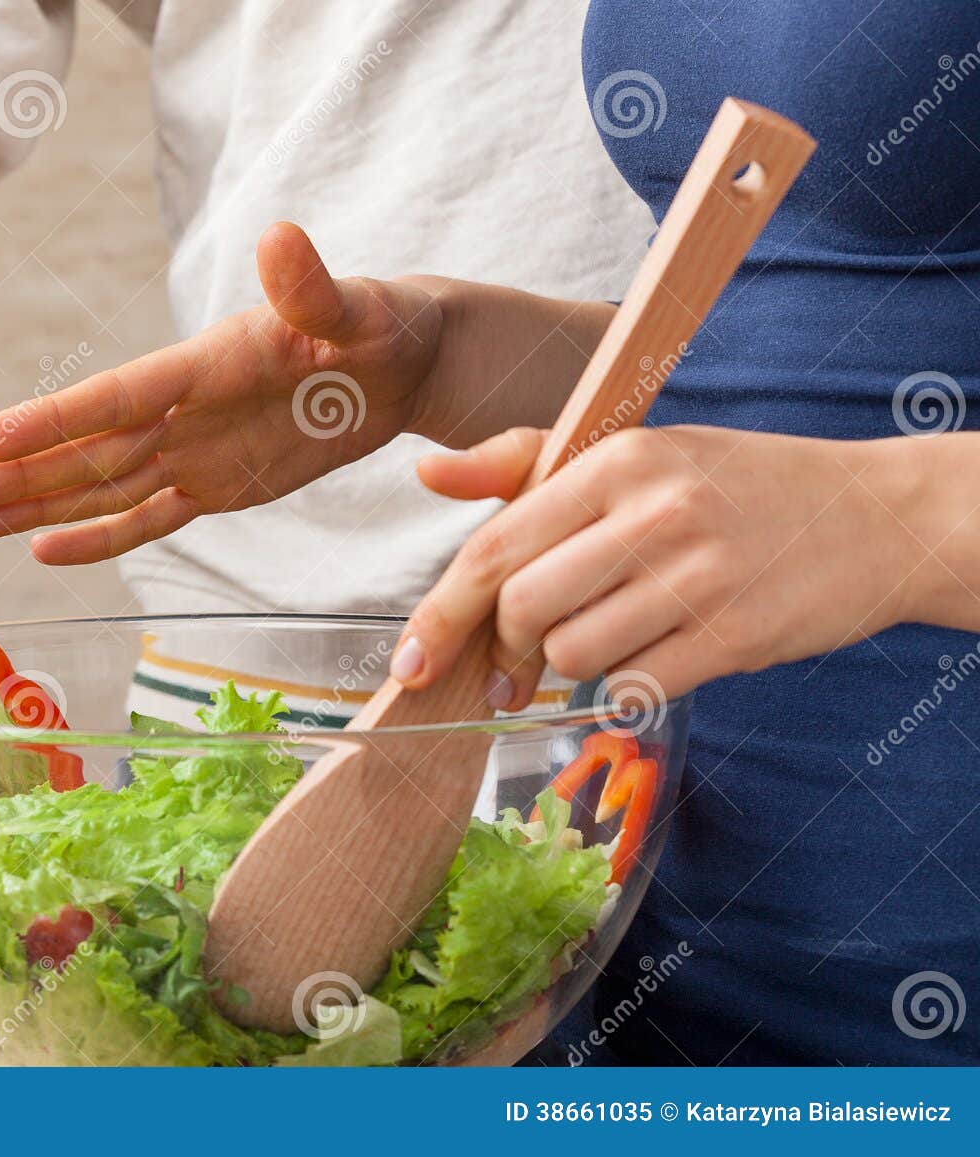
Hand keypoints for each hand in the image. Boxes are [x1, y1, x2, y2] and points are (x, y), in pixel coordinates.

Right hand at [0, 222, 446, 563]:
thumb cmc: (382, 324)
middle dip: (15, 474)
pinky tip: (42, 550)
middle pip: (86, 450)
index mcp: (205, 366)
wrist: (399, 364)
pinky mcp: (215, 488)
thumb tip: (280, 237)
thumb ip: (312, 288)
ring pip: (100, 487)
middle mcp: (183, 412)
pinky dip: (98, 537)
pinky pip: (149, 519)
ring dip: (34, 505)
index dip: (54, 420)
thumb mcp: (360, 309)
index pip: (117, 397)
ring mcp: (193, 453)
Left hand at [389, 425, 925, 706]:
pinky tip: (655, 659)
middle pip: (524, 610)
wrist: (876, 516)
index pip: (495, 547)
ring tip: (610, 641)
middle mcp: (653, 514)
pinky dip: (625, 692)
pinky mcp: (734, 636)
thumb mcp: (636, 453)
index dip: (441, 615)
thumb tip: (426, 477)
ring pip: (574, 657)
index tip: (412, 664)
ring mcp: (697, 577)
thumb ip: (525, 466)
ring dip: (570, 671)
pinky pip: (635, 689)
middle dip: (508, 652)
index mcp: (615, 463)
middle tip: (521, 664)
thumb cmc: (735, 486)